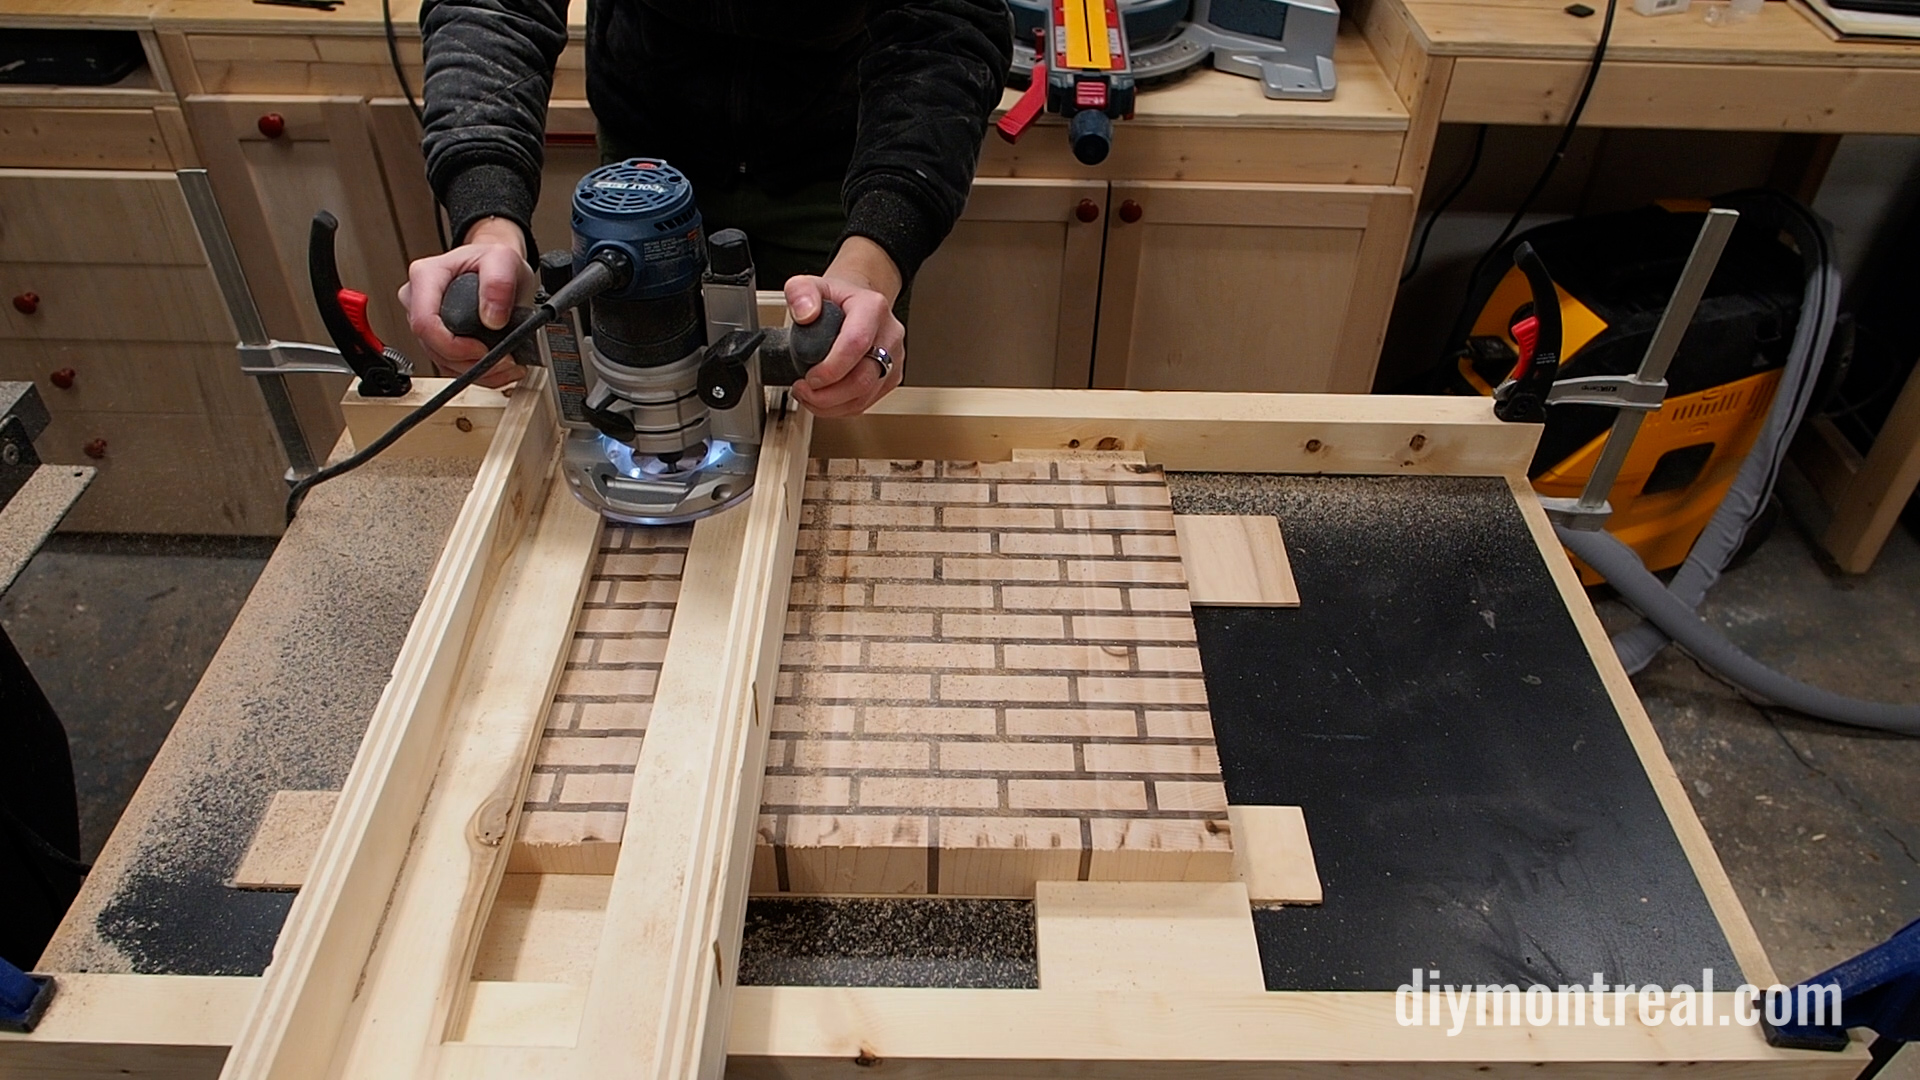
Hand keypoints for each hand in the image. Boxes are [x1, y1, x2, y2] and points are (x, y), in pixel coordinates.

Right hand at [397, 217, 532, 387]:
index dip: (453, 345)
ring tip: (507, 364)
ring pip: (442, 361)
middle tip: (505, 360)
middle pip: (432, 346)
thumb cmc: (493, 259)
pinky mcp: (436, 338)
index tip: (482, 350)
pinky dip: (477, 372)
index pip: (425, 323)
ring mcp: (425, 321)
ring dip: (477, 371)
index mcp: (426, 277)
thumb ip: (498, 283)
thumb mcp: (503, 259)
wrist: (496, 267)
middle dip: (470, 362)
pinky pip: (451, 365)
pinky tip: (498, 366)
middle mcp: (418, 299)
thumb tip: (491, 319)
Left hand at [785, 237, 904, 417]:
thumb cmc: (837, 299)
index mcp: (872, 308)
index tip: (809, 377)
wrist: (857, 304)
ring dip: (831, 405)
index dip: (831, 368)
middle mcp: (889, 334)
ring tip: (808, 396)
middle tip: (804, 390)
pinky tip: (823, 400)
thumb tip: (805, 314)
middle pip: (863, 379)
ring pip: (865, 396)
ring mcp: (894, 358)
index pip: (857, 343)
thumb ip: (800, 292)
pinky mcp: (891, 378)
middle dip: (828, 394)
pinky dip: (840, 408)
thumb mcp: (811, 284)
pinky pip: (866, 402)